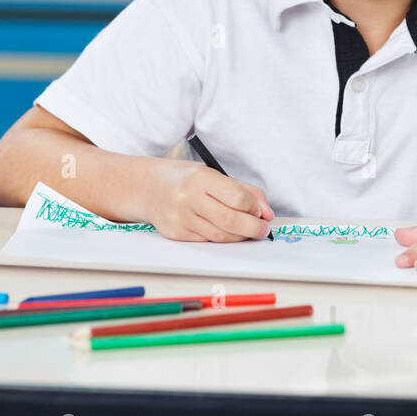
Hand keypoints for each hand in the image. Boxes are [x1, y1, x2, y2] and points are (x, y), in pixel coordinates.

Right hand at [146, 158, 273, 242]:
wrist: (149, 188)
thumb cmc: (187, 179)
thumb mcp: (215, 175)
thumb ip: (245, 191)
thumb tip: (267, 213)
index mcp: (201, 178)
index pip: (237, 198)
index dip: (253, 207)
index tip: (259, 210)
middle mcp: (188, 198)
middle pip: (230, 220)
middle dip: (253, 228)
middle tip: (262, 229)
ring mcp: (180, 218)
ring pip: (220, 236)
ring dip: (239, 236)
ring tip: (247, 230)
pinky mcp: (176, 234)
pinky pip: (207, 240)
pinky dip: (222, 238)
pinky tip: (226, 231)